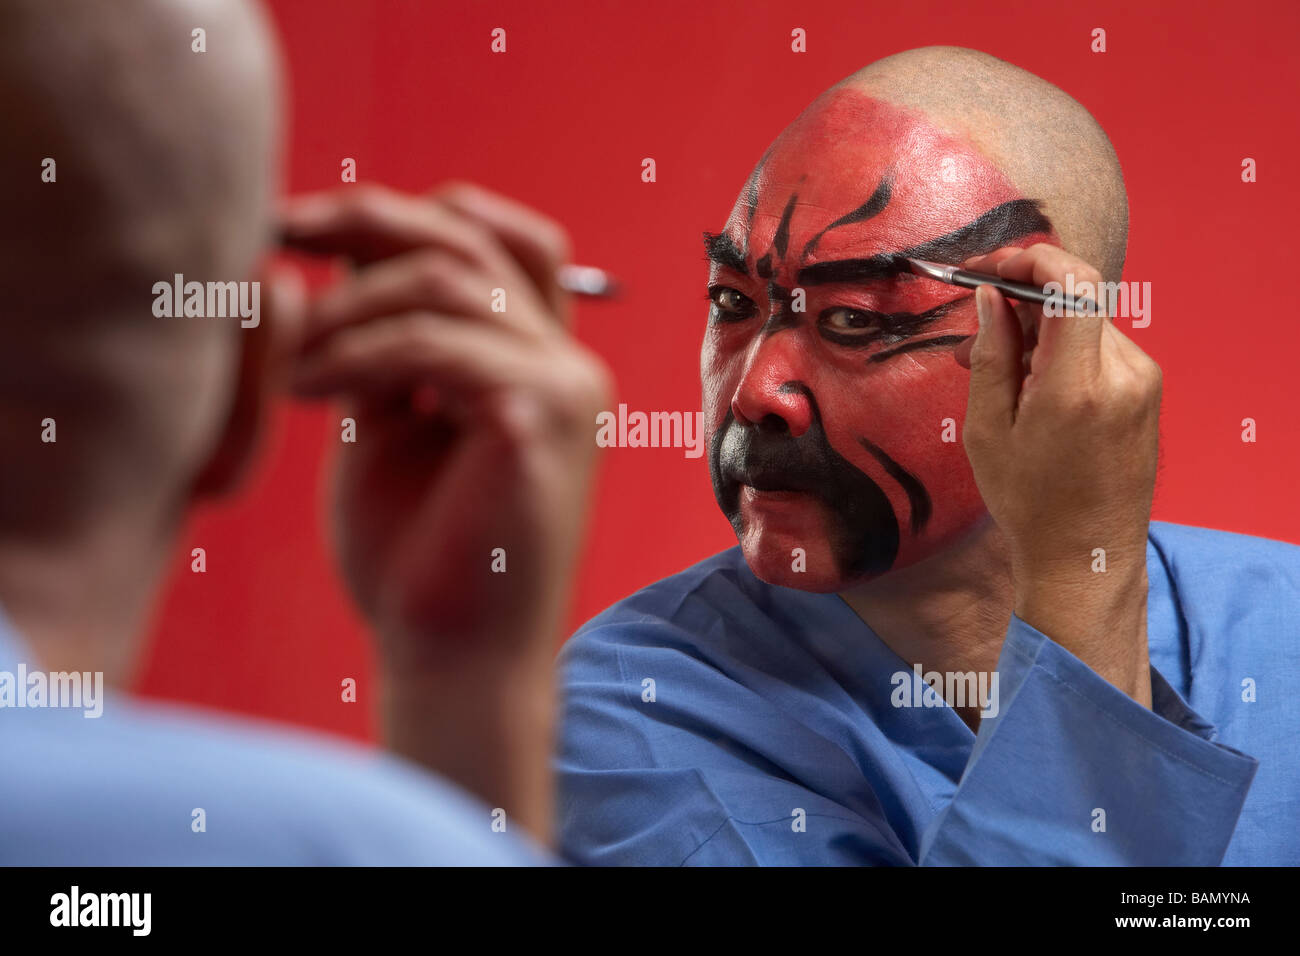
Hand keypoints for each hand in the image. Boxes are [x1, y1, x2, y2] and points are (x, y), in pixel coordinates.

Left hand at [280, 182, 612, 838]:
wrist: (451, 656)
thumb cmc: (417, 553)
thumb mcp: (393, 421)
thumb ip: (387, 342)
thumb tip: (338, 255)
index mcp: (539, 359)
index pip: (493, 236)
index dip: (402, 213)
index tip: (303, 226)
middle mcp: (568, 361)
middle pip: (470, 236)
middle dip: (363, 222)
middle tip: (275, 234)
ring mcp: (567, 385)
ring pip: (448, 281)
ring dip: (348, 308)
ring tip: (291, 365)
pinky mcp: (542, 416)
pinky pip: (435, 344)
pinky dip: (359, 355)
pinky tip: (308, 390)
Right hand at [955, 243, 1159, 705]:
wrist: (1086, 557)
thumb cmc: (1029, 503)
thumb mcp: (988, 431)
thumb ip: (991, 356)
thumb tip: (990, 297)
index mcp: (1078, 386)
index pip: (1072, 283)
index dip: (1030, 260)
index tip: (990, 269)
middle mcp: (1123, 375)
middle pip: (1075, 299)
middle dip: (1021, 301)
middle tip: (975, 333)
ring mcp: (1144, 382)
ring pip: (1085, 322)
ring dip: (1040, 329)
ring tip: (998, 371)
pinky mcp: (1148, 392)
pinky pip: (1100, 348)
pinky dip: (1063, 351)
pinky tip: (1034, 387)